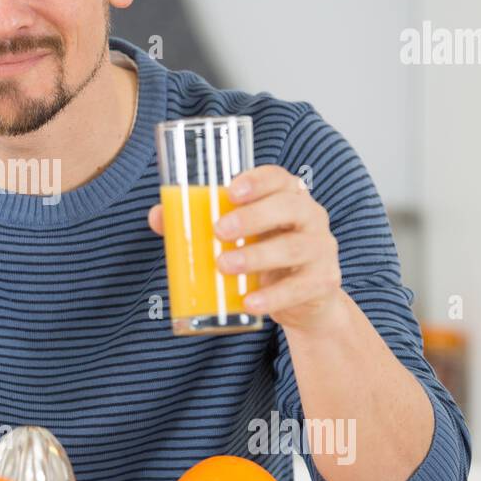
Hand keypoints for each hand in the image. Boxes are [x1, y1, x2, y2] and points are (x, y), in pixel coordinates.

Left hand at [147, 165, 345, 332]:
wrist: (303, 297)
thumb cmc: (263, 251)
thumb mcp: (237, 235)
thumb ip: (198, 222)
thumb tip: (157, 216)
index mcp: (288, 196)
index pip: (279, 178)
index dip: (258, 180)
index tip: (231, 190)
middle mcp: (310, 216)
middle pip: (289, 207)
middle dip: (253, 217)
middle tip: (219, 230)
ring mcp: (321, 249)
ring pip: (294, 248)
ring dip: (256, 256)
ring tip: (223, 265)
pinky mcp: (323, 281)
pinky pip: (300, 287)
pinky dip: (273, 296)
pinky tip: (249, 303)